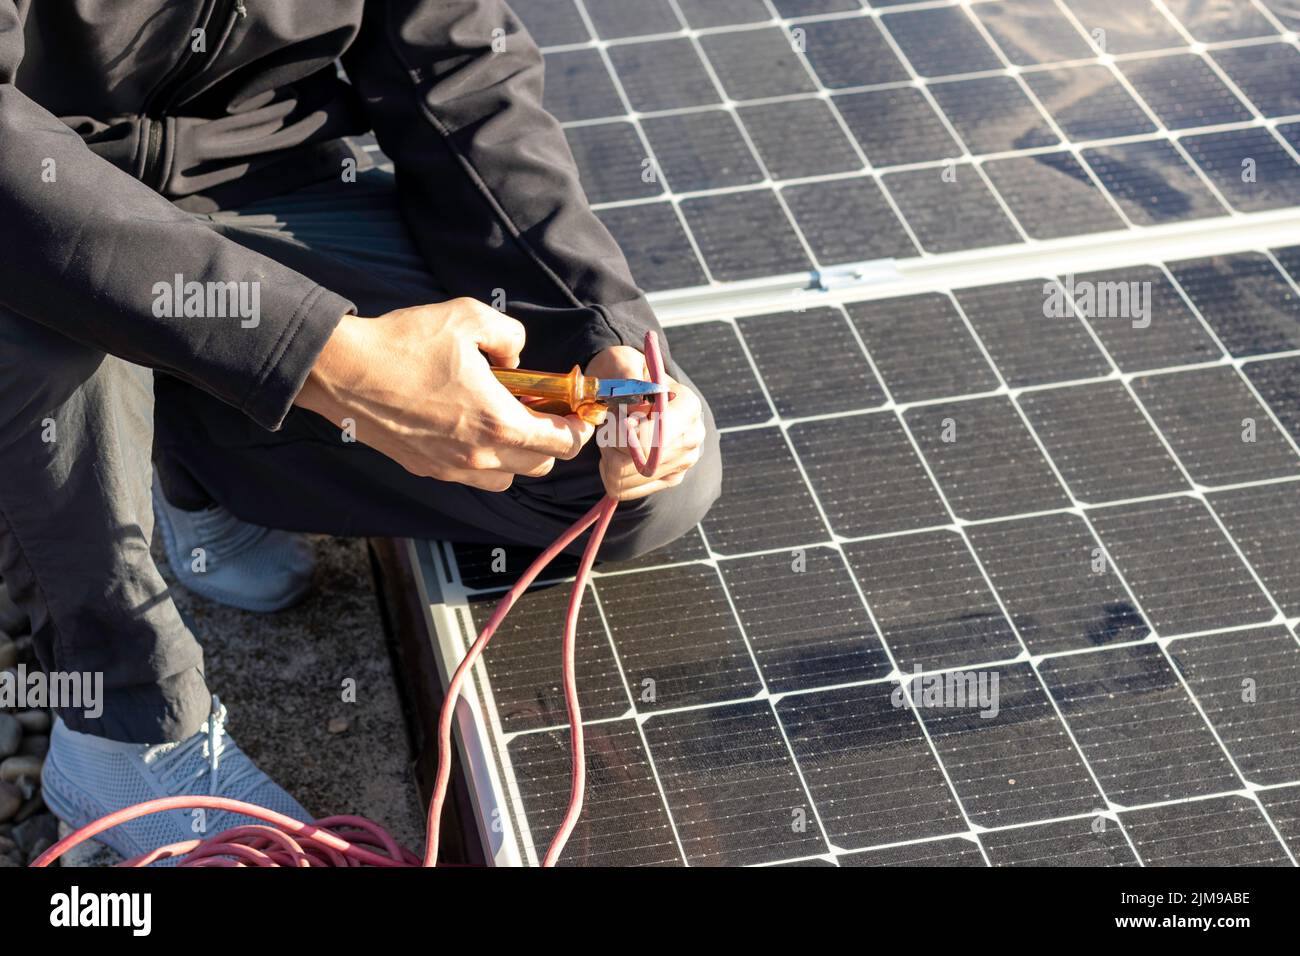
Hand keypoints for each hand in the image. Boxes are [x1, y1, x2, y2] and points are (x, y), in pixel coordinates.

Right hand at [296, 298, 593, 491]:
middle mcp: (478, 457)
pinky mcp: (425, 469)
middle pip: (540, 466)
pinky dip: (483, 461)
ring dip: (517, 456)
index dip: (579, 429)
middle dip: (550, 441)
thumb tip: (516, 356)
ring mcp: (450, 468)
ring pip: (507, 478)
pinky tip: (469, 427)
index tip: (578, 413)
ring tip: (505, 422)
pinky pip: (471, 477)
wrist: (343, 371)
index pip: (562, 445)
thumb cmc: (404, 343)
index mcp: (498, 423)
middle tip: (543, 412)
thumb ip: (510, 335)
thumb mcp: (469, 318)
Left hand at [586, 345, 704, 500]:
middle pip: (638, 464)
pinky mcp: (668, 479)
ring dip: (609, 459)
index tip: (616, 417)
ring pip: (626, 479)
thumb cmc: (623, 373)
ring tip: (612, 436)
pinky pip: (625, 489)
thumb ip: (625, 379)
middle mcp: (692, 438)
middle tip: (610, 425)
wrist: (629, 387)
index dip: (624, 435)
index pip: (654, 440)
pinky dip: (611, 473)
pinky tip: (616, 452)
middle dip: (613, 446)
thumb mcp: (620, 363)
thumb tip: (632, 413)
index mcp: (687, 407)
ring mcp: (683, 462)